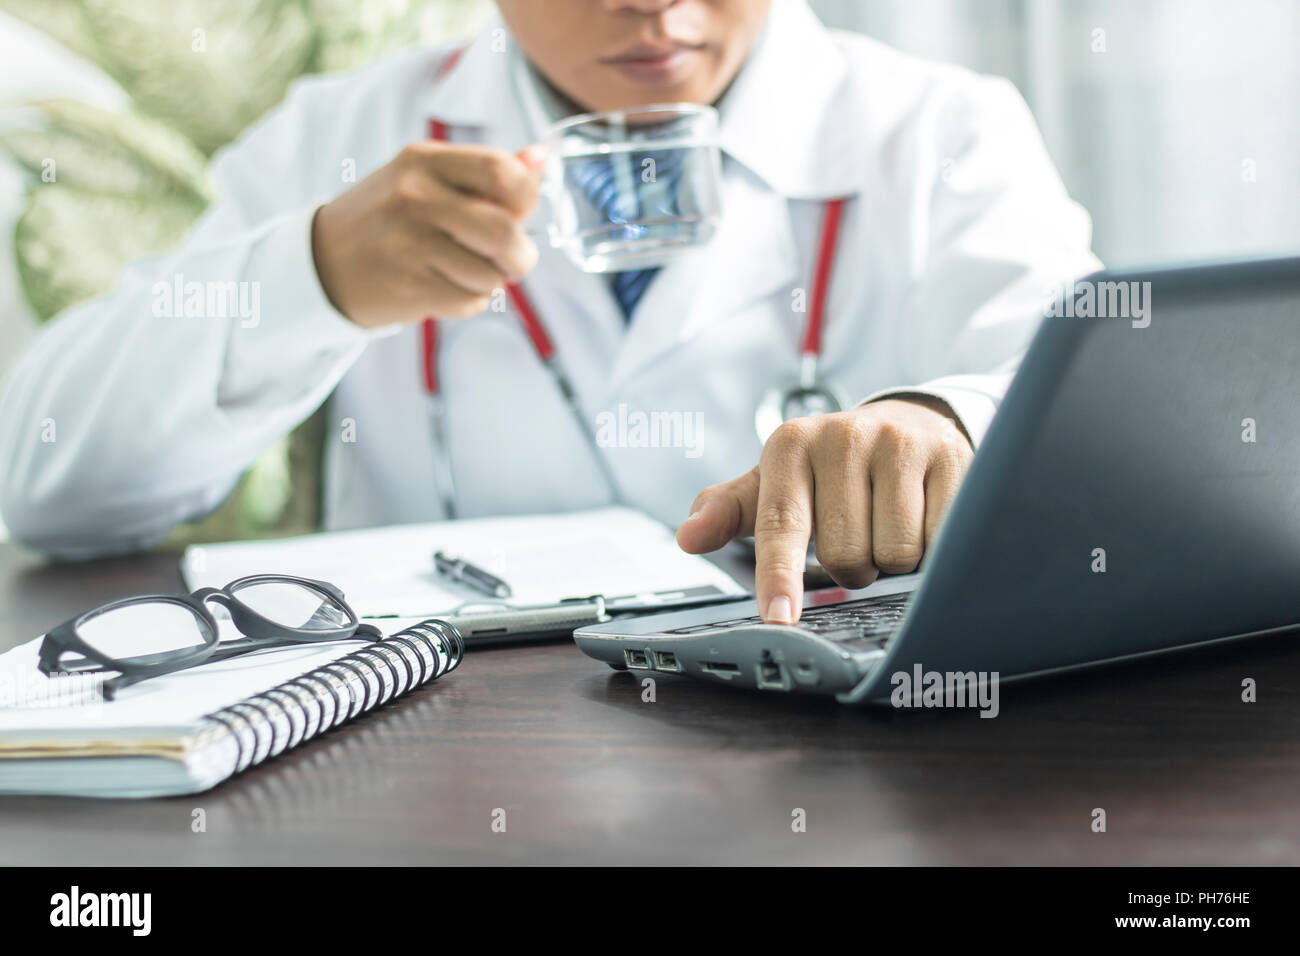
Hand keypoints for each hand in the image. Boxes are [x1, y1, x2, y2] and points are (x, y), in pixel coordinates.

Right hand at [311, 141, 545, 328]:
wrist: (322, 263)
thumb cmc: (388, 218)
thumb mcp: (427, 179)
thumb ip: (487, 172)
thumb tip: (542, 157)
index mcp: (425, 162)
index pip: (504, 172)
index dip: (527, 198)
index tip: (519, 212)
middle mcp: (416, 197)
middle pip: (505, 232)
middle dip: (520, 255)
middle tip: (512, 259)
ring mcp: (409, 244)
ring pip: (491, 274)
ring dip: (490, 281)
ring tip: (461, 270)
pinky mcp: (408, 286)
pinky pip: (470, 301)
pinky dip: (468, 301)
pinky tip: (442, 287)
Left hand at [676, 398, 974, 623]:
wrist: (906, 423)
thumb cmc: (829, 469)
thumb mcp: (774, 483)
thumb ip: (729, 511)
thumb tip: (687, 536)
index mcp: (791, 445)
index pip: (780, 525)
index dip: (779, 576)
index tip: (779, 617)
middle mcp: (843, 436)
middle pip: (846, 553)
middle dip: (852, 565)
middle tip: (856, 536)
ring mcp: (899, 443)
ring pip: (895, 552)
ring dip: (893, 559)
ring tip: (888, 526)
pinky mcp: (949, 455)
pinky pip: (941, 537)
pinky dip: (932, 546)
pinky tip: (924, 518)